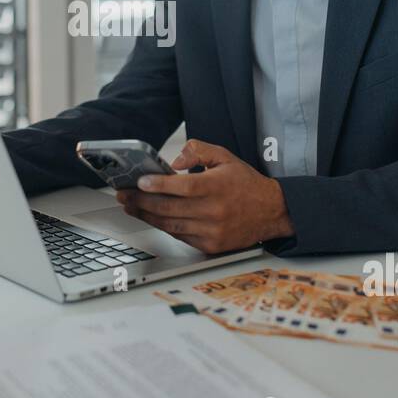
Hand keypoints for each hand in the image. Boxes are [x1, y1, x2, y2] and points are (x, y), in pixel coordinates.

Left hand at [115, 139, 293, 253]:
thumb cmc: (245, 184)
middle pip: (169, 208)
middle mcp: (214, 211)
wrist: (272, 212)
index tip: (139, 182)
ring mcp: (212, 231)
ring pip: (170, 225)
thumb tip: (173, 163)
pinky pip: (180, 236)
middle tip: (125, 195)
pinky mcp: (211, 246)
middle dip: (141, 202)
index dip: (157, 185)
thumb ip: (198, 152)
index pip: (181, 187)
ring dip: (147, 216)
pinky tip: (152, 218)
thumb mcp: (225, 157)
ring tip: (131, 207)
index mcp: (216, 186)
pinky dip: (164, 227)